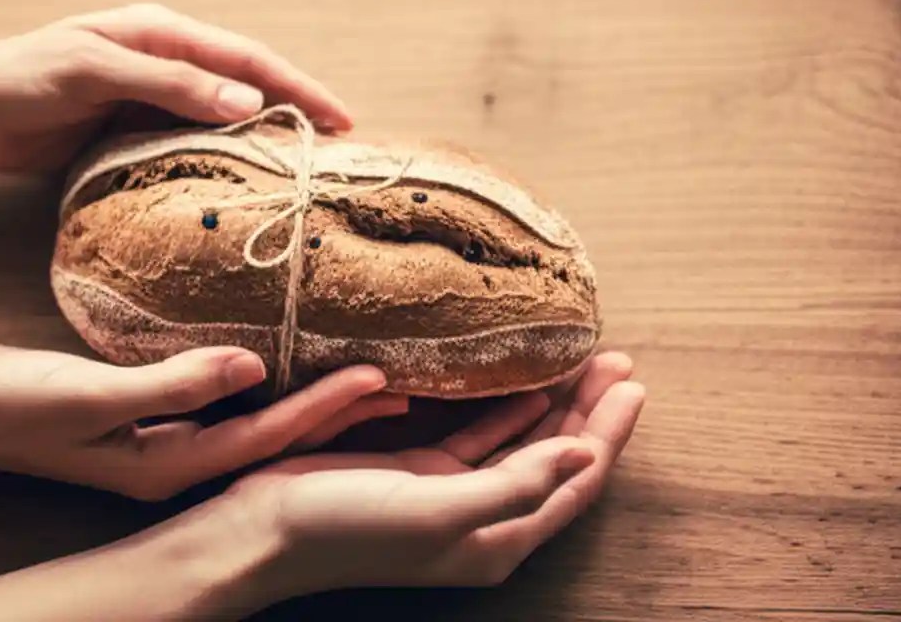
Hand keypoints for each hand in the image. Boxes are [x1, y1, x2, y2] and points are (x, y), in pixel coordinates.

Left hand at [0, 4, 352, 172]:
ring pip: (222, 118)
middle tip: (338, 152)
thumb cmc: (19, 79)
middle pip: (245, 85)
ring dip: (262, 141)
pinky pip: (190, 145)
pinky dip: (221, 162)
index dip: (299, 86)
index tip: (342, 119)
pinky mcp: (131, 131)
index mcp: (161, 33)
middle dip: (294, 112)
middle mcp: (163, 61)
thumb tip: (249, 100)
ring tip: (303, 175)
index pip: (247, 58)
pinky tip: (240, 188)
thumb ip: (169, 83)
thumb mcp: (93, 71)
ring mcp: (149, 97)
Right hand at [0, 344, 406, 500]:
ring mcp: (162, 443)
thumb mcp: (94, 393)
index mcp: (170, 463)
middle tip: (406, 388)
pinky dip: (265, 384)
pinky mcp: (148, 417)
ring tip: (368, 376)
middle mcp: (177, 460)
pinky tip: (284, 360)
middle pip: (278, 437)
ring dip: (312, 401)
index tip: (386, 378)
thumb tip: (255, 366)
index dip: (330, 407)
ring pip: (257, 421)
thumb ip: (174, 383)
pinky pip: (224, 402)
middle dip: (341, 415)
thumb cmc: (14, 402)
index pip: (271, 434)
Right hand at [218, 352, 643, 597]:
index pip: (575, 482)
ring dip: (557, 405)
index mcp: (498, 541)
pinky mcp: (421, 472)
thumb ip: (517, 485)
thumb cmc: (349, 529)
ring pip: (525, 445)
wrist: (267, 531)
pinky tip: (527, 382)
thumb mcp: (439, 511)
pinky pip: (481, 436)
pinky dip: (508, 409)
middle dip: (591, 412)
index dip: (609, 434)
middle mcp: (484, 521)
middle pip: (558, 460)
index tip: (633, 384)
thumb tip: (588, 453)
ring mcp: (453, 495)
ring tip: (585, 360)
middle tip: (617, 359)